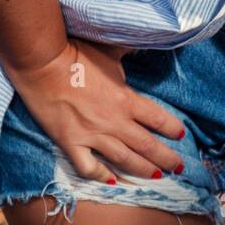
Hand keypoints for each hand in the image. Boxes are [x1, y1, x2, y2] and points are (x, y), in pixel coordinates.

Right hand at [1, 36, 186, 183]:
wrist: (43, 64)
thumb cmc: (78, 54)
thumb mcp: (111, 52)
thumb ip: (129, 54)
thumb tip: (143, 43)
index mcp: (127, 99)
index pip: (158, 119)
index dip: (172, 128)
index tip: (181, 135)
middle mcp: (114, 121)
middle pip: (147, 145)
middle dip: (167, 158)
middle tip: (179, 167)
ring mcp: (92, 135)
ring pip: (124, 159)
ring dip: (143, 170)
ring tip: (158, 177)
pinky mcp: (70, 142)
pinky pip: (89, 167)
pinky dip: (101, 176)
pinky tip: (112, 181)